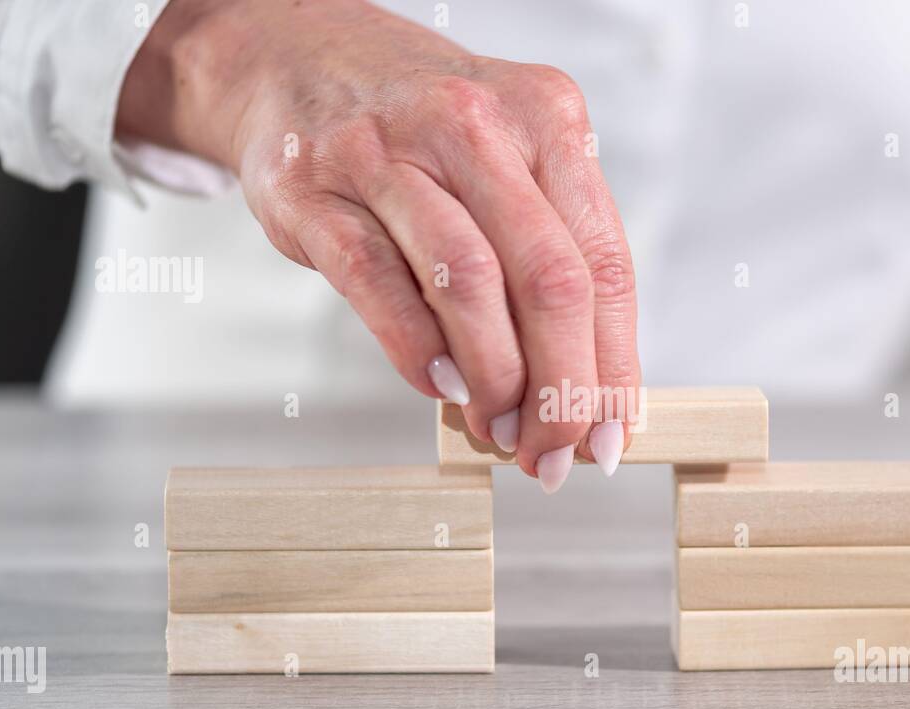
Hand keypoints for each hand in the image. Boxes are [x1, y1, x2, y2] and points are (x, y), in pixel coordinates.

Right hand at [118, 0, 638, 490]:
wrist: (294, 57)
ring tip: (499, 431)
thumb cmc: (420, 133)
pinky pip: (378, 282)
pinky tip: (440, 388)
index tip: (609, 432)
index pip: (606, 263)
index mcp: (548, 119)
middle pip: (550, 279)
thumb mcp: (508, 164)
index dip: (614, 364)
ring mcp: (389, 151)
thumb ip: (550, 258)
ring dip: (495, 378)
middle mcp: (475, 125)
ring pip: (469, 280)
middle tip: (553, 450)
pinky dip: (418, 350)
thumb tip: (587, 394)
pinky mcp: (316, 189)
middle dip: (562, 387)